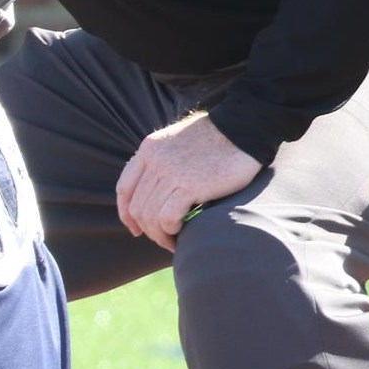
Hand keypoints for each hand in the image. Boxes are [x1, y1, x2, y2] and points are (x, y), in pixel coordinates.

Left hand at [114, 111, 261, 251]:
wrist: (244, 127)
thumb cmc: (218, 137)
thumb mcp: (179, 141)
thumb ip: (164, 161)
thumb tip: (157, 191)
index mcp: (149, 149)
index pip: (124, 188)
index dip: (126, 213)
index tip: (136, 229)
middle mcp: (154, 161)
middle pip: (137, 207)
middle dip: (147, 229)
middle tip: (164, 238)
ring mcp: (170, 173)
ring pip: (150, 216)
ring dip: (160, 235)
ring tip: (173, 242)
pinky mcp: (190, 185)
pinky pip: (168, 218)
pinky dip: (171, 231)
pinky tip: (182, 234)